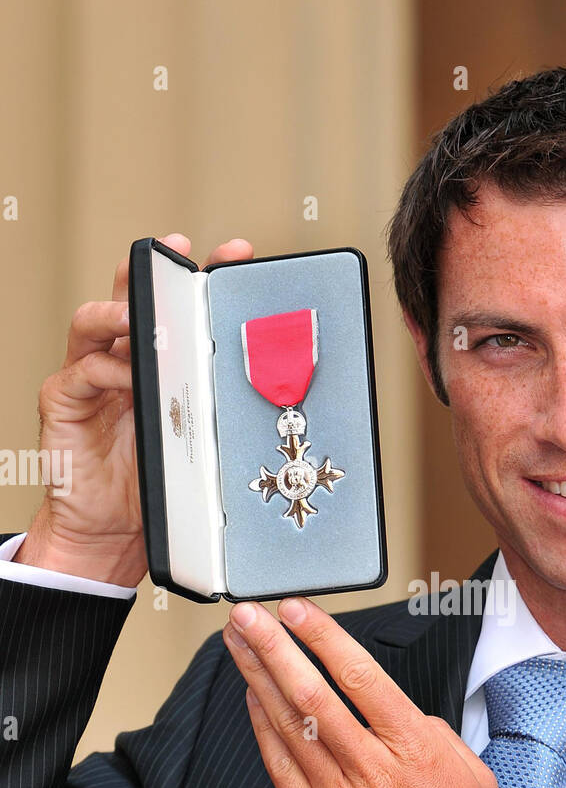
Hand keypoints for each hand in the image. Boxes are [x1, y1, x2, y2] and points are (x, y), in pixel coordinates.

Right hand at [19, 232, 254, 585]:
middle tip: (182, 254)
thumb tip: (277, 390)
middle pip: (131, 297)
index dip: (201, 275)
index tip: (235, 253)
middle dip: (157, 270)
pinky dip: (105, 369)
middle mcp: (121, 360)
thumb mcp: (201, 441)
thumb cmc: (157, 485)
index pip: (177, 307)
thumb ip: (218, 408)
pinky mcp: (65, 403)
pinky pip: (81, 373)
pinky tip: (128, 375)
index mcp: (158, 363)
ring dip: (118, 310)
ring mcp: (90, 378)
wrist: (112, 533)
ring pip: (95, 322)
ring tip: (143, 311)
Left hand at [222, 596, 515, 787]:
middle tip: (246, 616)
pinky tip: (252, 704)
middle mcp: (372, 767)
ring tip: (238, 647)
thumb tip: (402, 713)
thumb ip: (434, 734)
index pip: (359, 674)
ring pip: (288, 725)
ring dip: (258, 679)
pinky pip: (281, 770)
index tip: (296, 610)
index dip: (321, 635)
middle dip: (273, 646)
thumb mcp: (472, 775)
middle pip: (311, 691)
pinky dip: (263, 732)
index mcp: (415, 747)